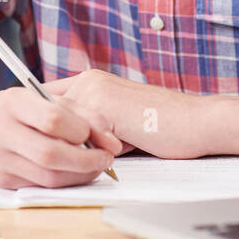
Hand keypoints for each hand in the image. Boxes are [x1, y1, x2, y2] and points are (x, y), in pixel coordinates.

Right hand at [0, 87, 121, 188]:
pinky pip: (39, 187)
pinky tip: (74, 173)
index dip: (84, 129)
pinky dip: (64, 182)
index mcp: (12, 103)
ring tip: (95, 166)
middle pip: (51, 153)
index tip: (103, 136)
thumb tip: (111, 138)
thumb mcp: (37, 99)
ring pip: (48, 176)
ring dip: (80, 175)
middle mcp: (0, 131)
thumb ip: (76, 111)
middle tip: (107, 158)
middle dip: (87, 159)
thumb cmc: (9, 110)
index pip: (53, 118)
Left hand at [41, 69, 207, 159]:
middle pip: (47, 115)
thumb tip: (65, 145)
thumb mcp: (119, 118)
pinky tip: (110, 158)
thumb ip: (92, 123)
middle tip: (58, 156)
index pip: (48, 99)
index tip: (42, 140)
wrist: (196, 122)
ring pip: (61, 130)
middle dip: (50, 139)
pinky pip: (79, 141)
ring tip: (96, 158)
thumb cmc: (163, 125)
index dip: (42, 122)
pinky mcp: (104, 110)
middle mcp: (89, 81)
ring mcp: (94, 93)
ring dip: (73, 149)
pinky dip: (89, 155)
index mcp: (92, 80)